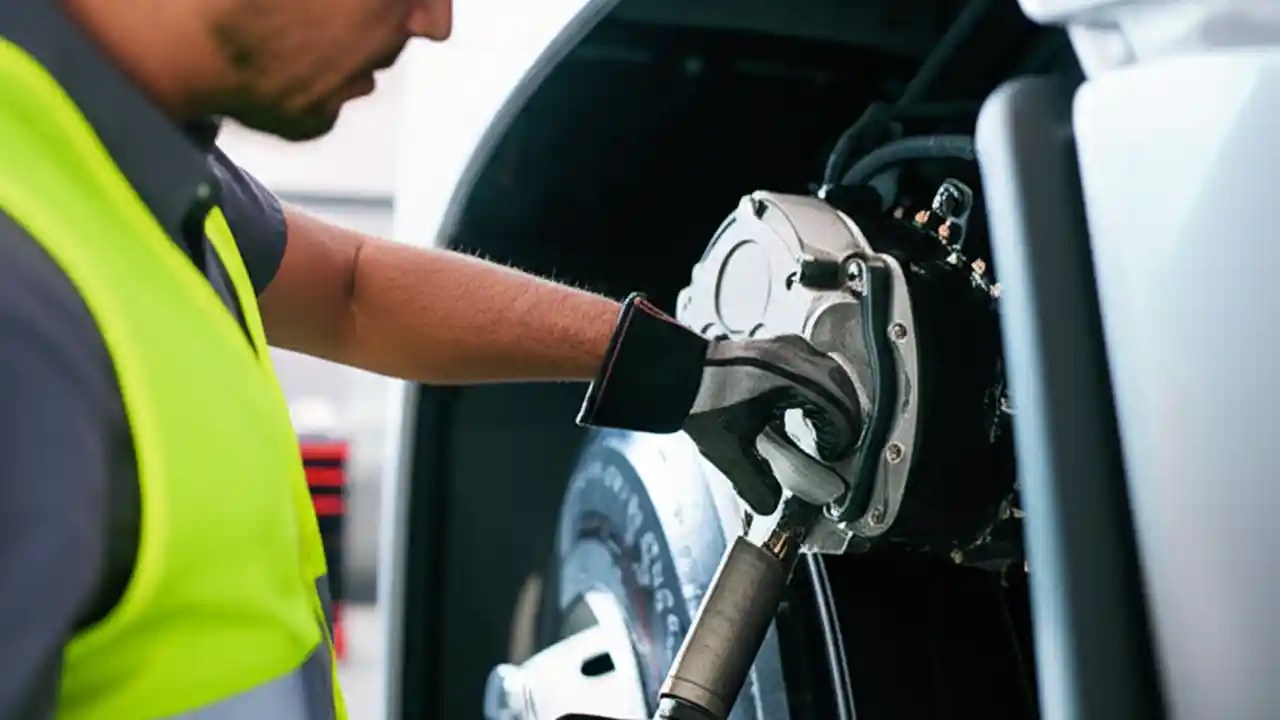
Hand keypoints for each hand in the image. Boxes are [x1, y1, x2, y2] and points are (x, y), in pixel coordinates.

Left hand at [576, 293, 862, 514]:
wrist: (673, 370)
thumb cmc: (701, 402)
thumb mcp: (729, 451)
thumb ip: (754, 484)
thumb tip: (772, 505)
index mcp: (792, 380)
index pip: (839, 410)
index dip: (841, 437)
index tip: (830, 455)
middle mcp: (795, 357)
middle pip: (842, 389)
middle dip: (843, 419)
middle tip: (833, 445)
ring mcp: (787, 345)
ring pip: (830, 374)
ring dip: (833, 401)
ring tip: (820, 429)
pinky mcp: (777, 345)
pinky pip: (813, 364)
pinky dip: (818, 387)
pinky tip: (801, 407)